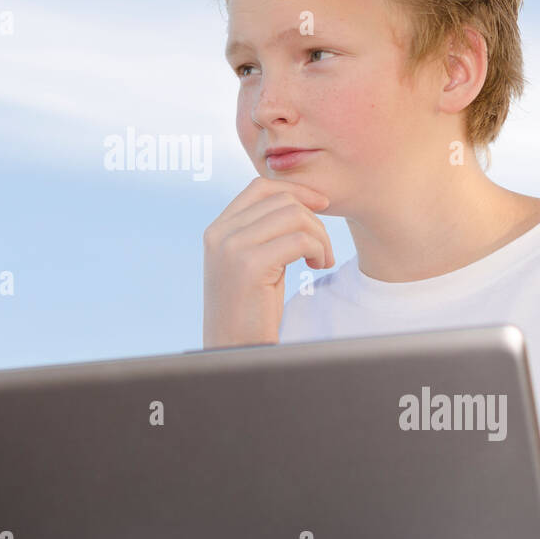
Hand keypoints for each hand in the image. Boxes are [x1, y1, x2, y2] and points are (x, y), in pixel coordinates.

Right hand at [202, 177, 333, 348]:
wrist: (235, 350)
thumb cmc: (249, 311)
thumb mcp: (251, 262)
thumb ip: (262, 232)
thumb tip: (297, 201)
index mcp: (217, 229)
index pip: (259, 187)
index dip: (295, 190)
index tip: (321, 205)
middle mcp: (220, 233)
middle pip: (281, 200)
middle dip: (313, 219)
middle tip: (321, 249)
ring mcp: (232, 247)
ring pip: (294, 216)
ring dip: (319, 236)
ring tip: (321, 260)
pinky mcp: (250, 265)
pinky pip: (300, 240)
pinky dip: (318, 250)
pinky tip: (317, 267)